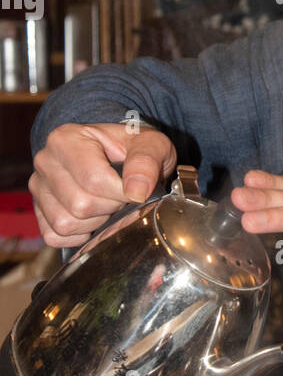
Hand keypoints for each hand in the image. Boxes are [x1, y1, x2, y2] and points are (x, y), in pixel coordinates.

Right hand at [30, 122, 176, 248]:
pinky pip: (56, 236)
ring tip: (108, 204)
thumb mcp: (149, 144)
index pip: (93, 180)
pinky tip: (95, 217)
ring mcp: (39, 188)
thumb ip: (146, 162)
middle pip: (80, 205)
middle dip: (110, 207)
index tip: (135, 190)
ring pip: (66, 224)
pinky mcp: (39, 212)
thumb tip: (137, 192)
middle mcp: (46, 162)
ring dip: (96, 222)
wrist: (118, 156)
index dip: (121, 193)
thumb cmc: (132, 149)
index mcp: (66, 139)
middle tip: (122, 196)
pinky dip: (80, 235)